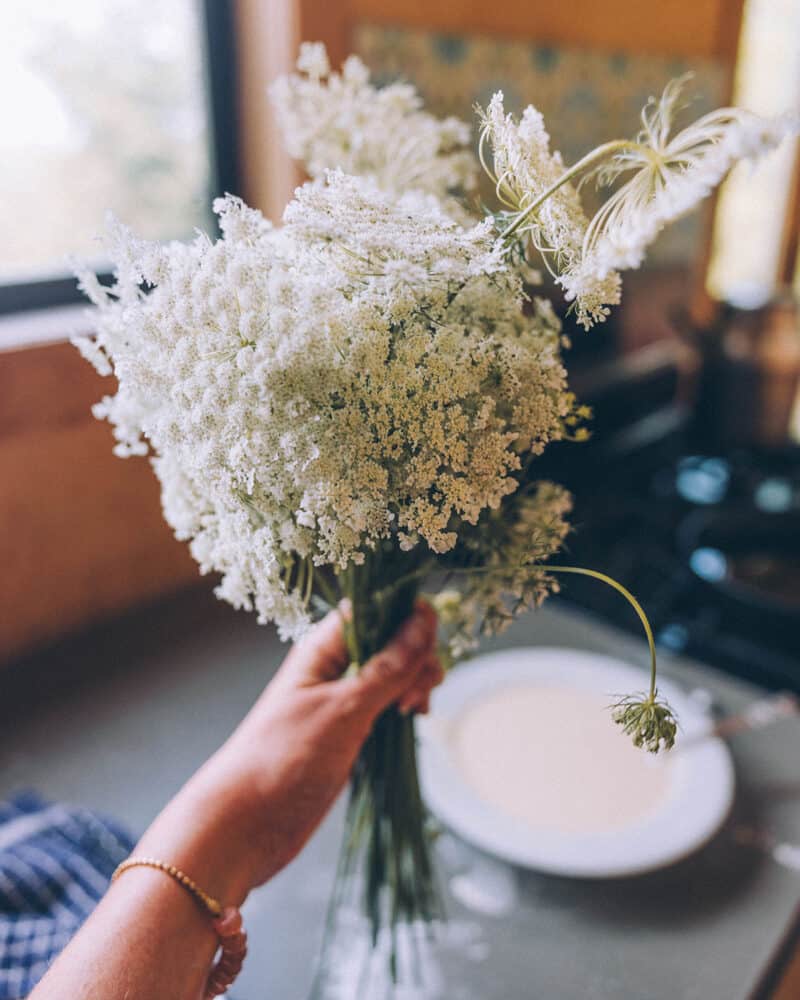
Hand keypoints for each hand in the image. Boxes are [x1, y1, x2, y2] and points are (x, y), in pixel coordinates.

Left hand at [135, 602, 442, 904]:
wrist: (244, 825)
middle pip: (392, 638)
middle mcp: (333, 666)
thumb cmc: (283, 759)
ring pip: (395, 673)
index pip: (375, 607)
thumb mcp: (343, 709)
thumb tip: (425, 619)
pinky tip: (410, 722)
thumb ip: (388, 666)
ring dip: (414, 684)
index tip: (424, 652)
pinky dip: (405, 708)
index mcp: (323, 647)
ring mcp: (343, 698)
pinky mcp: (350, 729)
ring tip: (411, 712)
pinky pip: (388, 703)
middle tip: (412, 696)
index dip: (407, 618)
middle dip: (417, 657)